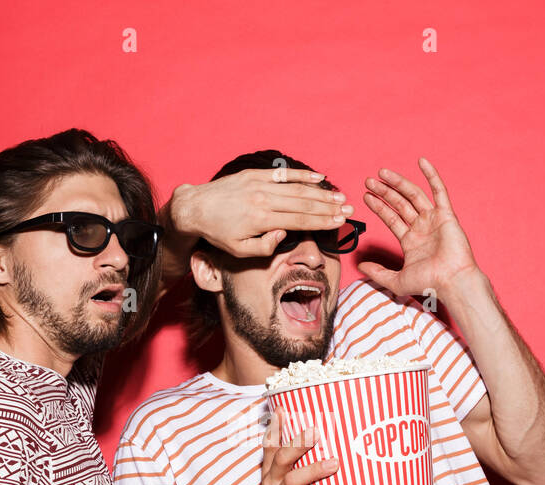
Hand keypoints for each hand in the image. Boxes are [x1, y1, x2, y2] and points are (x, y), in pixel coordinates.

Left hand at [171, 167, 353, 257]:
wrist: (195, 208)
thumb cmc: (218, 233)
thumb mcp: (238, 251)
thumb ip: (264, 246)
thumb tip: (285, 234)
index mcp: (261, 220)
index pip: (300, 220)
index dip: (323, 221)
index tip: (341, 222)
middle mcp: (263, 199)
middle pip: (304, 203)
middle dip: (329, 207)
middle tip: (349, 210)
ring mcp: (259, 184)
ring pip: (297, 189)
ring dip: (321, 193)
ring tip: (340, 197)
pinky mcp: (255, 174)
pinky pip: (283, 174)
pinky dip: (302, 175)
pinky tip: (319, 177)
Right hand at [260, 409, 340, 484]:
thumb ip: (302, 471)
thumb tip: (330, 450)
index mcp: (272, 475)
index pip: (270, 447)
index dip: (275, 428)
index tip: (283, 409)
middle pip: (282, 459)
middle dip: (298, 444)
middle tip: (317, 432)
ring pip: (293, 481)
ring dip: (314, 470)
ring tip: (334, 464)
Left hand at [358, 157, 480, 297]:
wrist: (451, 281)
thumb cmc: (428, 284)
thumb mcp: (396, 280)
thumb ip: (377, 272)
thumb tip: (359, 266)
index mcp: (411, 241)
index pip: (391, 218)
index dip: (378, 206)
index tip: (366, 196)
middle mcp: (422, 228)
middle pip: (399, 204)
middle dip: (384, 192)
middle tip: (369, 180)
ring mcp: (434, 220)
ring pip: (414, 195)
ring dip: (398, 183)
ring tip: (382, 173)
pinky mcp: (446, 215)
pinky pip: (439, 191)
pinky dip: (432, 175)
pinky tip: (422, 162)